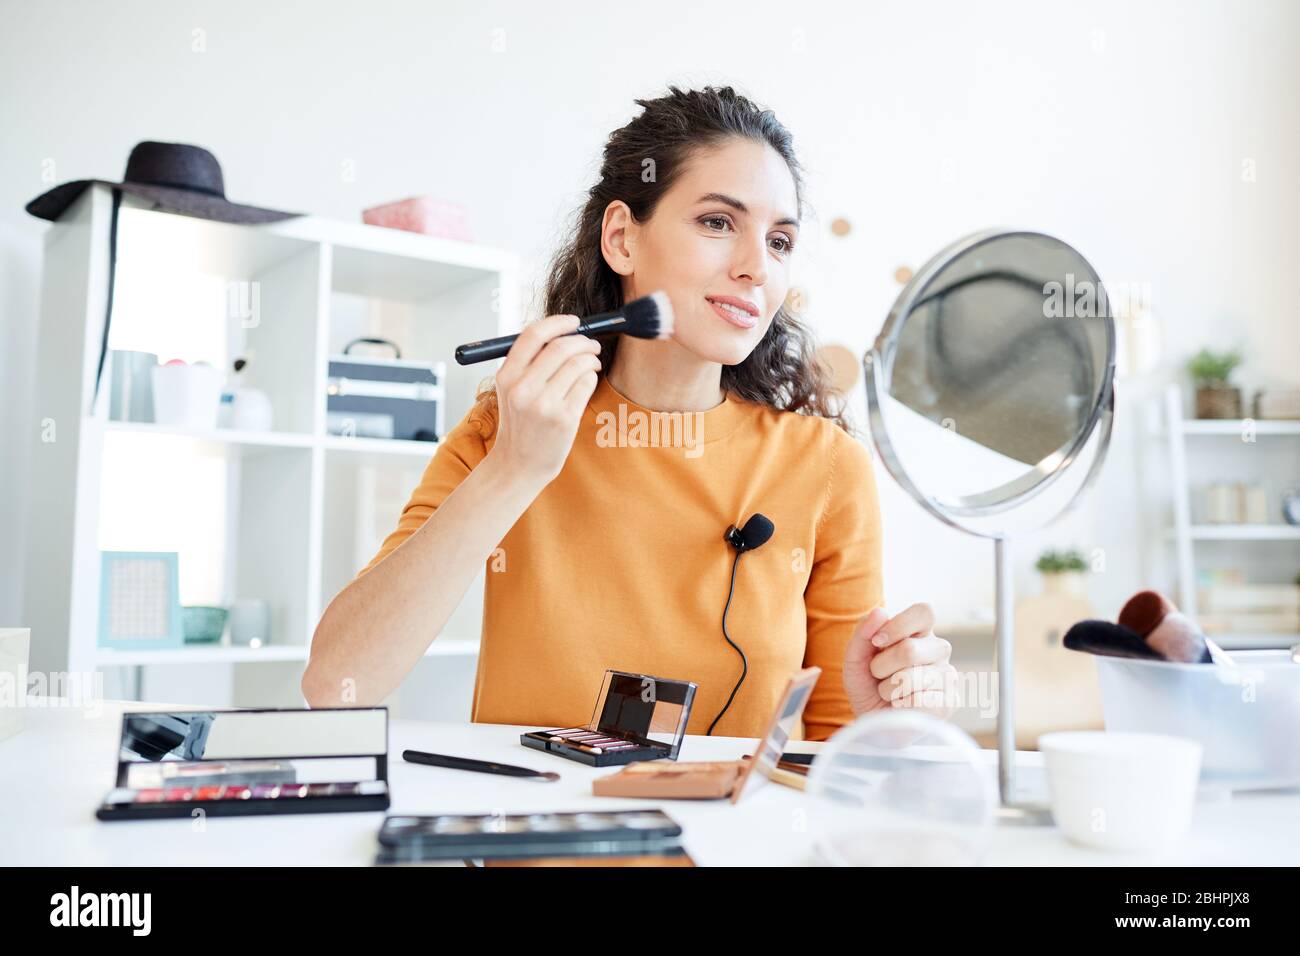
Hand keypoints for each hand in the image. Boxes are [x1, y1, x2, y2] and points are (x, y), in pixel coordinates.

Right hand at [488, 314, 602, 486]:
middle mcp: (523, 389)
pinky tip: (586, 384)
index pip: (533, 335)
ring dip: (591, 359)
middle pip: (561, 347)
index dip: (558, 323)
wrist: (518, 464)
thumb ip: (529, 362)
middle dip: (583, 341)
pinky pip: (586, 384)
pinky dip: (591, 378)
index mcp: (506, 376)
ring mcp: (544, 405)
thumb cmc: (520, 424)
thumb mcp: (511, 390)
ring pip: (578, 364)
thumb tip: (562, 332)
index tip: (573, 321)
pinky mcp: (564, 419)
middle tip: (591, 345)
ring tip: (591, 365)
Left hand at [844, 603, 956, 718]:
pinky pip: (919, 701)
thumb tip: (880, 612)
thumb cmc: (868, 685)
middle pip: (910, 649)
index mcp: (920, 632)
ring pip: (911, 677)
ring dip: (888, 688)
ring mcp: (947, 675)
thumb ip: (863, 633)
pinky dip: (899, 705)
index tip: (877, 642)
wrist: (874, 721)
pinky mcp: (950, 701)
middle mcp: (938, 650)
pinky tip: (902, 705)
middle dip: (882, 665)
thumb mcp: (856, 658)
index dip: (897, 625)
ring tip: (890, 692)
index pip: (923, 612)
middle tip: (878, 675)